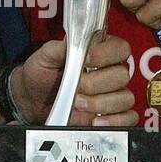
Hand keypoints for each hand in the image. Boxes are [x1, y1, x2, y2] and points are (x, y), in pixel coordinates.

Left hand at [10, 34, 137, 126]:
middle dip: (96, 83)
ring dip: (100, 103)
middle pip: (122, 75)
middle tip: (76, 88)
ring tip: (78, 104)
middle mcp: (111, 72)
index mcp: (100, 51)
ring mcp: (113, 95)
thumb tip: (75, 40)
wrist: (32, 98)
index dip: (105, 54)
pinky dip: (114, 121)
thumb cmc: (42, 73)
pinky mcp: (112, 116)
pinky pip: (129, 118)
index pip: (120, 48)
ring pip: (125, 98)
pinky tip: (95, 120)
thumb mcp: (46, 55)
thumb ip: (62, 47)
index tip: (85, 60)